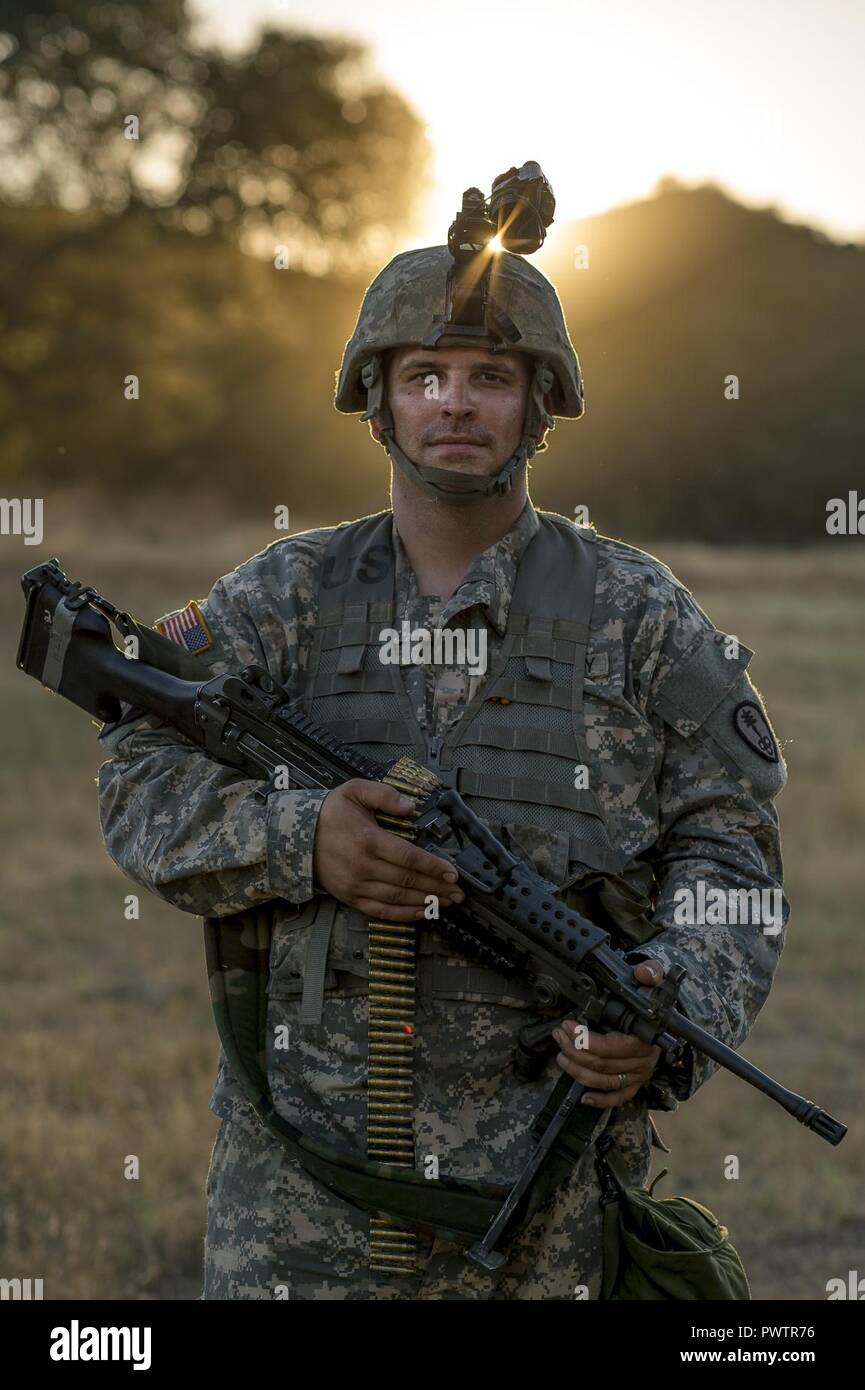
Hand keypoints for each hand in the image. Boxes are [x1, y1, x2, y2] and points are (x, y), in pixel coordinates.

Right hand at [312, 778, 464, 920]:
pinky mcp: (351, 897)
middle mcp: (363, 866)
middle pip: (408, 880)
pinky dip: (404, 914)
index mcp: (368, 840)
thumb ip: (384, 795)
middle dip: (437, 887)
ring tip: (447, 902)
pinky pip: (381, 911)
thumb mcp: (355, 790)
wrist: (298, 837)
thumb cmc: (330, 813)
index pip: (409, 857)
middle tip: (458, 892)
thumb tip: (409, 806)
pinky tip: (422, 913)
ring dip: (425, 902)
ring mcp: (357, 885)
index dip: (433, 866)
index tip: (452, 872)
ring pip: (398, 898)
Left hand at [551, 960, 664, 1108]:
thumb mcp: (653, 981)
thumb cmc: (654, 1000)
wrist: (665, 1017)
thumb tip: (644, 973)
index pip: (612, 1046)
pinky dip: (601, 1100)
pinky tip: (584, 1097)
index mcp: (646, 1038)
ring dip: (578, 1071)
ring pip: (605, 1080)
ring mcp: (639, 1074)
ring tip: (560, 1055)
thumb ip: (650, 973)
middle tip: (560, 1035)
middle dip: (575, 1050)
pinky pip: (619, 1097)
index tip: (568, 1026)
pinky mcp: (636, 1084)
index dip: (585, 1039)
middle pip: (603, 1063)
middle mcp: (643, 1060)